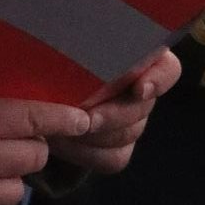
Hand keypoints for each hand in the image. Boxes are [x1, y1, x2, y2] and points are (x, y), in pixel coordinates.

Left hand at [52, 49, 181, 173]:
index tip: (139, 89)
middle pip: (144, 106)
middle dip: (112, 114)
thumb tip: (80, 48)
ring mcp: (133, 122)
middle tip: (84, 116)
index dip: (158, 80)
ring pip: (128, 135)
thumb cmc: (53, 60)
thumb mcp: (63, 48)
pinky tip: (64, 142)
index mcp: (139, 56)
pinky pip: (113, 158)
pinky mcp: (119, 150)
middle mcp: (142, 89)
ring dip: (95, 134)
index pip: (168, 69)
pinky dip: (87, 153)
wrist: (36, 95)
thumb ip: (80, 47)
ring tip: (63, 127)